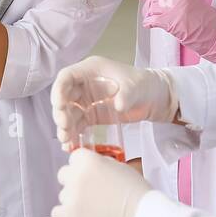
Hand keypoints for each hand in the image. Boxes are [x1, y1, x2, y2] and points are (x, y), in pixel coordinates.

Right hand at [51, 56, 178, 148]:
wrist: (157, 98)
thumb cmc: (145, 84)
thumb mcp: (136, 86)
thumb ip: (127, 94)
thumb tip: (117, 105)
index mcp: (90, 70)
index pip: (66, 77)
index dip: (58, 90)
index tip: (59, 106)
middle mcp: (84, 85)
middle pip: (63, 97)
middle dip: (60, 113)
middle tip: (65, 128)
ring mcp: (87, 100)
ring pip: (68, 113)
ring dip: (65, 127)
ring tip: (67, 141)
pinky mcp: (92, 115)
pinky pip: (78, 124)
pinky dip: (73, 134)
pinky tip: (72, 145)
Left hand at [51, 146, 151, 216]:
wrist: (141, 215)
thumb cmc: (135, 191)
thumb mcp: (117, 166)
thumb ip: (98, 163)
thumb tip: (86, 166)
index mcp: (87, 160)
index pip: (74, 158)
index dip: (83, 167)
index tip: (92, 176)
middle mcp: (76, 175)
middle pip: (64, 175)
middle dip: (74, 182)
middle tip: (91, 193)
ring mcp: (70, 196)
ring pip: (63, 195)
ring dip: (73, 200)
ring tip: (93, 208)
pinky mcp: (69, 216)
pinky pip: (57, 213)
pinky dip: (66, 216)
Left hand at [137, 0, 215, 61]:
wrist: (212, 33)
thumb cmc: (204, 18)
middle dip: (149, 5)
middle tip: (147, 11)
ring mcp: (175, 8)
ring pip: (152, 8)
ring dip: (149, 15)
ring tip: (152, 19)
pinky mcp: (170, 21)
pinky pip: (152, 20)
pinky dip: (148, 23)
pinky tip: (149, 24)